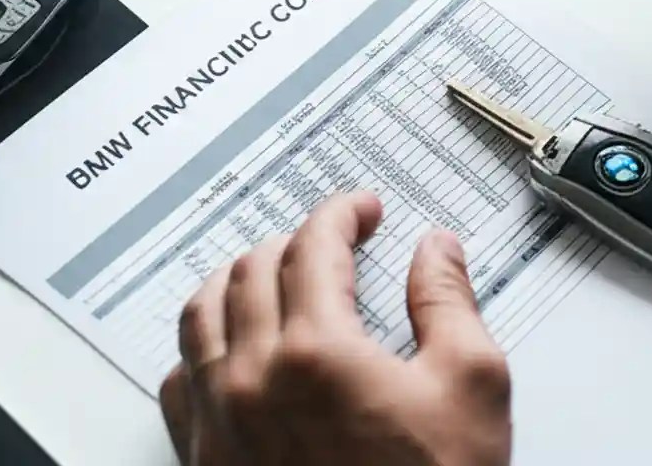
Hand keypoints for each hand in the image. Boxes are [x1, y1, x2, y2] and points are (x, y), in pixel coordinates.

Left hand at [158, 192, 511, 465]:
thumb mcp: (472, 386)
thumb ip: (449, 301)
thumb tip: (435, 250)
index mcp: (318, 350)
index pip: (314, 245)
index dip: (342, 213)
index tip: (362, 211)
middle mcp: (254, 377)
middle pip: (253, 268)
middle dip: (297, 240)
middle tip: (332, 242)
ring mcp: (220, 419)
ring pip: (201, 313)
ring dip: (238, 278)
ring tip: (270, 274)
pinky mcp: (205, 459)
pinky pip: (178, 378)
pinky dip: (200, 346)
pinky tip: (227, 348)